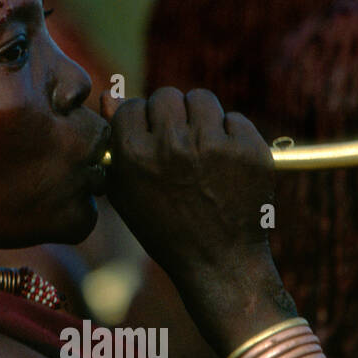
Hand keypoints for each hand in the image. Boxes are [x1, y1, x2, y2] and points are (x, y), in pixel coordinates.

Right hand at [100, 88, 292, 352]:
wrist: (218, 263)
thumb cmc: (165, 229)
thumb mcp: (127, 191)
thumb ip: (114, 143)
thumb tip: (108, 94)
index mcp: (134, 154)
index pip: (133, 107)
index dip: (141, 123)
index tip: (150, 141)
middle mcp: (171, 145)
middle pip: (166, 96)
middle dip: (170, 115)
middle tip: (178, 141)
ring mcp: (213, 146)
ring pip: (202, 99)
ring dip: (200, 118)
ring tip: (202, 147)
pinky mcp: (248, 150)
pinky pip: (235, 120)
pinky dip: (231, 136)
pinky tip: (226, 164)